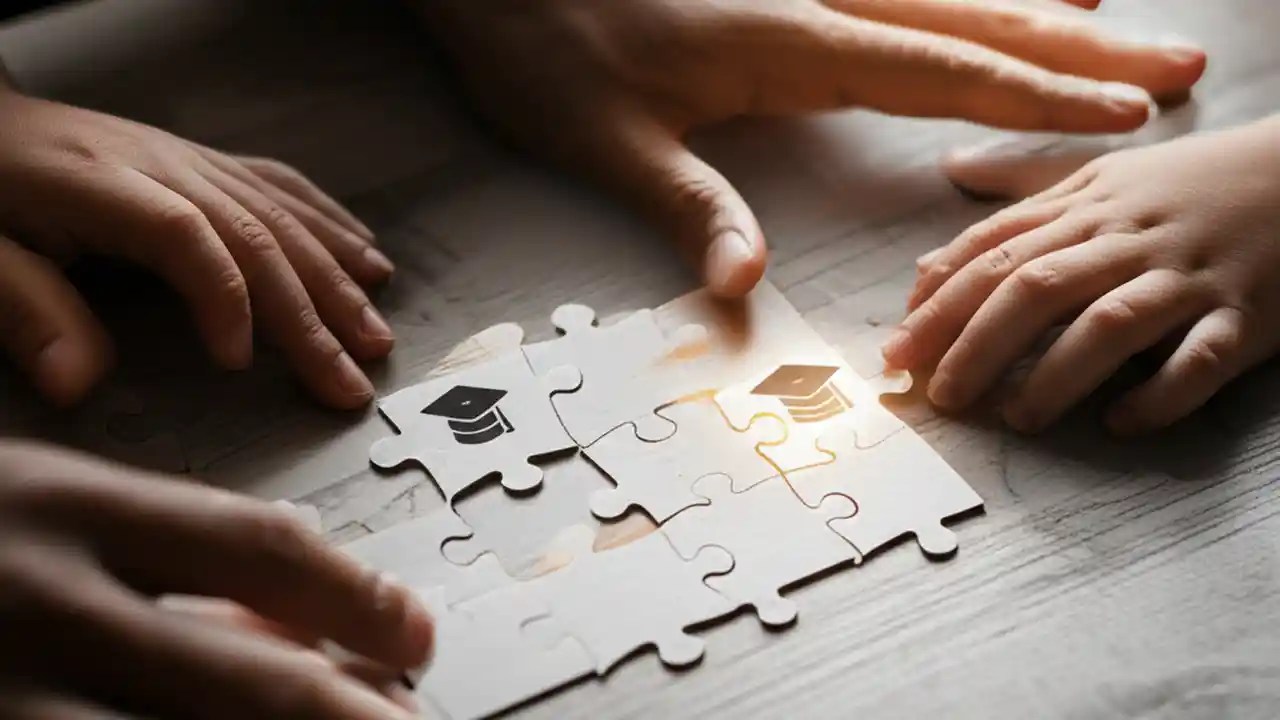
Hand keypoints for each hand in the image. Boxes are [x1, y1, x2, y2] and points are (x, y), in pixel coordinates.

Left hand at [0, 89, 395, 408]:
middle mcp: (165, 167)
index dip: (227, 299)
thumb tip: (79, 385)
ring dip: (337, 280)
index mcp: (107, 186)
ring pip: (284, 218)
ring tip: (375, 333)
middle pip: (258, 236)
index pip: (190, 240)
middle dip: (314, 315)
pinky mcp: (202, 162)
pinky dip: (331, 223)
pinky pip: (281, 187)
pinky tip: (365, 252)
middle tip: (351, 377)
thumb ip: (28, 312)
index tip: (239, 364)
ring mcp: (191, 161)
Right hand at [0, 440, 431, 718]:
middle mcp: (42, 601)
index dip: (357, 600)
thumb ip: (160, 555)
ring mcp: (6, 695)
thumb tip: (296, 626)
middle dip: (356, 716)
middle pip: (253, 681)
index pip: (256, 549)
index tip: (414, 633)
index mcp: (69, 505)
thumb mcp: (44, 509)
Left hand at [415, 0, 1205, 296]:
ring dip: (1040, 11)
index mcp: (789, 41)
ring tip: (1122, 23)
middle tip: (1172, 69)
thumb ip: (689, 207)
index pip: (941, 70)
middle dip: (1077, 51)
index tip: (1119, 115)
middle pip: (973, 19)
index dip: (1036, 95)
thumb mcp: (607, 142)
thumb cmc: (544, 47)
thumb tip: (746, 289)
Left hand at [884, 118, 1279, 434]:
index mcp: (1087, 206)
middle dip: (975, 343)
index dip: (939, 303)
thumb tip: (943, 200)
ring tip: (1014, 417)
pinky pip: (1201, 360)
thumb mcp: (1101, 174)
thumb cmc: (1187, 183)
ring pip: (1111, 323)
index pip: (995, 251)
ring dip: (1055, 374)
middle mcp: (1129, 238)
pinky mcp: (1248, 316)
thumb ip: (1023, 198)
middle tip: (939, 395)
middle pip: (1036, 287)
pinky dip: (1159, 395)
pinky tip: (1119, 422)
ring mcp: (1189, 276)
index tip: (896, 349)